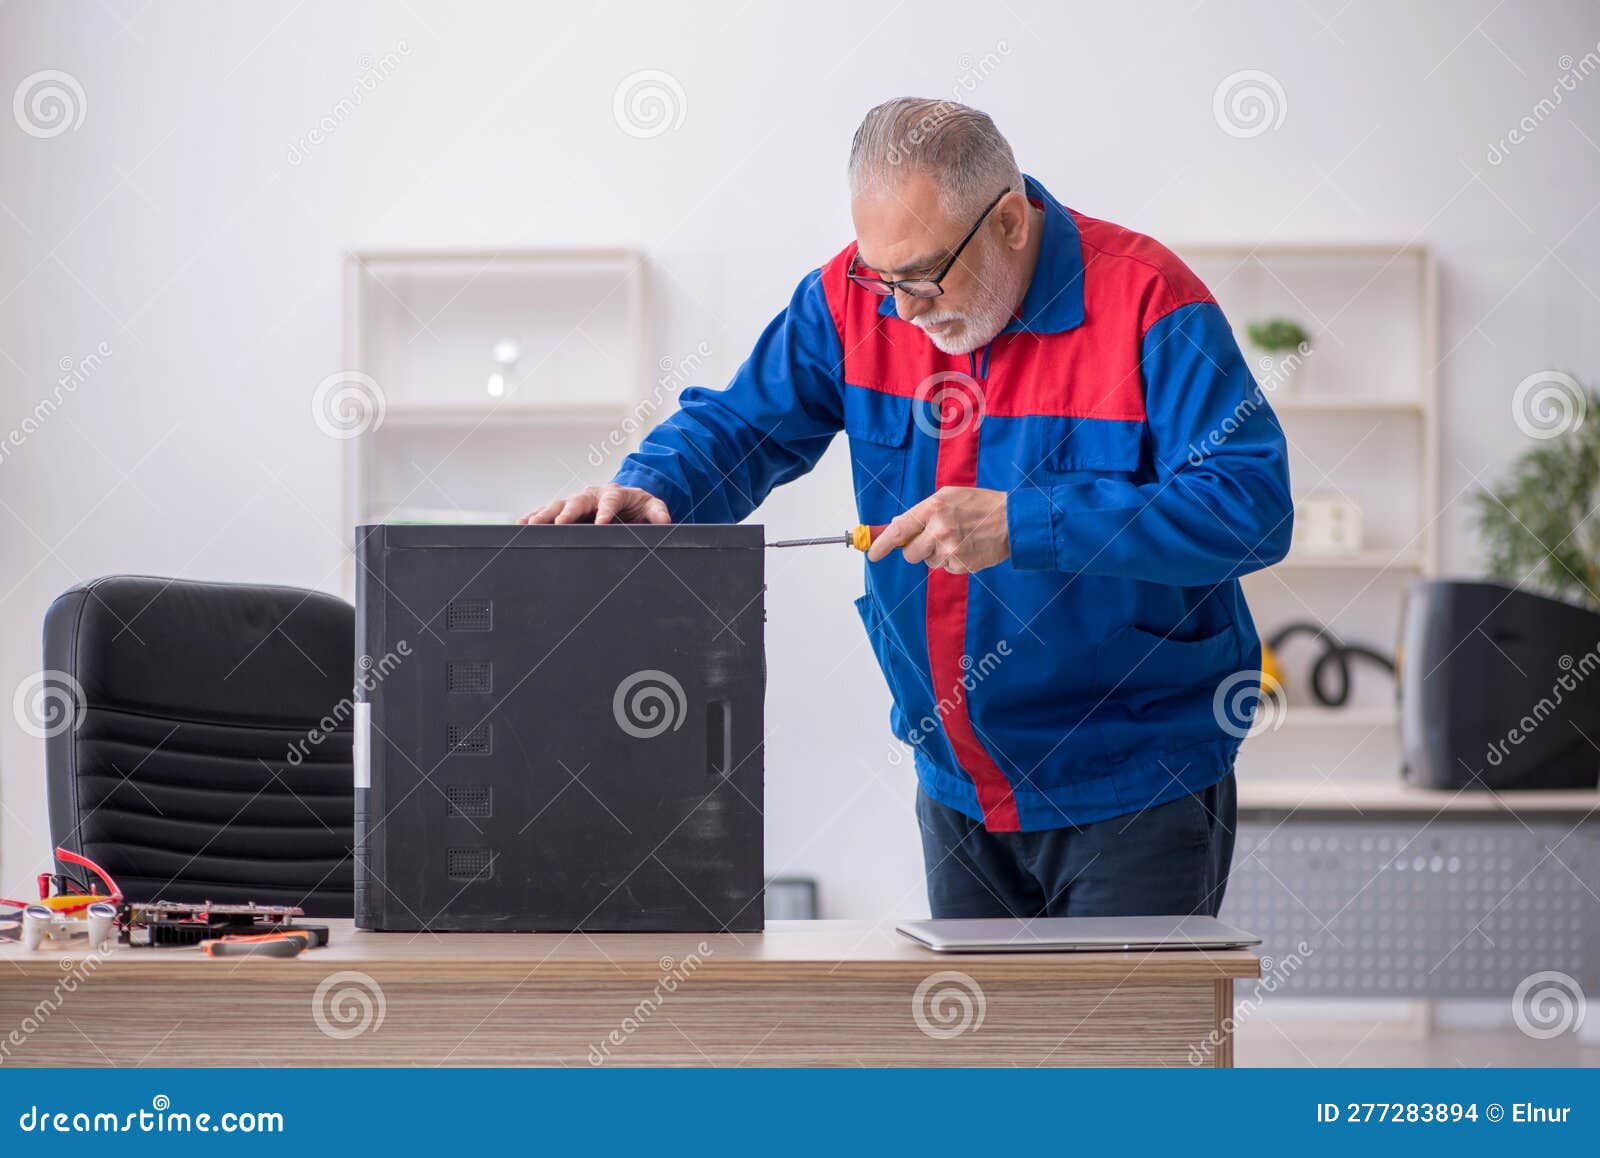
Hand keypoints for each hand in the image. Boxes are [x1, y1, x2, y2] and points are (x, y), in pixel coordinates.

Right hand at [518, 484, 670, 525]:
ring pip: (559, 505)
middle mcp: (593, 494)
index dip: (606, 511)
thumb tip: (665, 520)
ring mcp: (577, 500)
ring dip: (546, 514)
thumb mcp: (652, 507)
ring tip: (531, 523)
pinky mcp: (567, 508)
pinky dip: (536, 515)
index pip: (610, 501)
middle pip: (579, 501)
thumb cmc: (638, 505)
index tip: (601, 522)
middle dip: (568, 511)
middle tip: (560, 523)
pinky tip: (522, 523)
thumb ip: (658, 512)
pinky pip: (549, 510)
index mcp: (615, 494)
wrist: (626, 499)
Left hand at [867, 487, 1009, 573]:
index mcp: (933, 508)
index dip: (880, 544)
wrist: (1013, 520)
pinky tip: (967, 547)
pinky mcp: (962, 564)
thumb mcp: (947, 496)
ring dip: (937, 555)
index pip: (898, 530)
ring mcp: (951, 549)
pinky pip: (946, 568)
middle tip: (933, 540)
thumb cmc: (979, 504)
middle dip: (916, 550)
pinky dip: (953, 561)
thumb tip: (895, 525)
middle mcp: (939, 529)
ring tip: (958, 539)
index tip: (871, 554)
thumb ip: (921, 511)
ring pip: (928, 562)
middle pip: (910, 554)